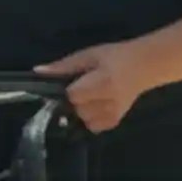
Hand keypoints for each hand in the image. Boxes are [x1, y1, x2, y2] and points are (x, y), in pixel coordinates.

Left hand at [34, 42, 157, 132]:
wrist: (144, 66)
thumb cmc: (114, 56)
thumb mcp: (88, 55)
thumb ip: (63, 66)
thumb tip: (38, 71)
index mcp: (102, 83)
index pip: (73, 95)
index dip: (69, 89)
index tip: (73, 81)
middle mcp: (109, 103)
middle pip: (77, 109)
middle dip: (75, 100)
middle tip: (85, 85)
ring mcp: (114, 115)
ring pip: (83, 120)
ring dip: (82, 109)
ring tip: (92, 94)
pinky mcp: (115, 122)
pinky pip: (93, 126)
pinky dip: (90, 117)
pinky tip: (96, 104)